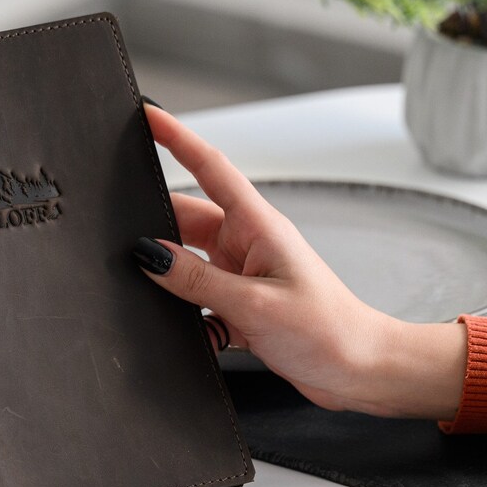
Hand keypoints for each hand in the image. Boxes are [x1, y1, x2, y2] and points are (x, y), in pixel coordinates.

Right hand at [137, 106, 465, 419]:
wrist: (361, 372)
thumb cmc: (329, 331)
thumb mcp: (254, 304)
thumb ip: (197, 280)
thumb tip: (150, 255)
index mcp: (258, 226)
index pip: (209, 168)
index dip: (177, 137)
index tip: (147, 115)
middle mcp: (247, 242)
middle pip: (186, 219)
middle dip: (155, 228)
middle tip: (126, 242)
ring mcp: (242, 272)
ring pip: (186, 261)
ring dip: (173, 280)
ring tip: (162, 296)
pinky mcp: (240, 302)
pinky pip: (197, 297)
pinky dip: (188, 314)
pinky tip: (196, 332)